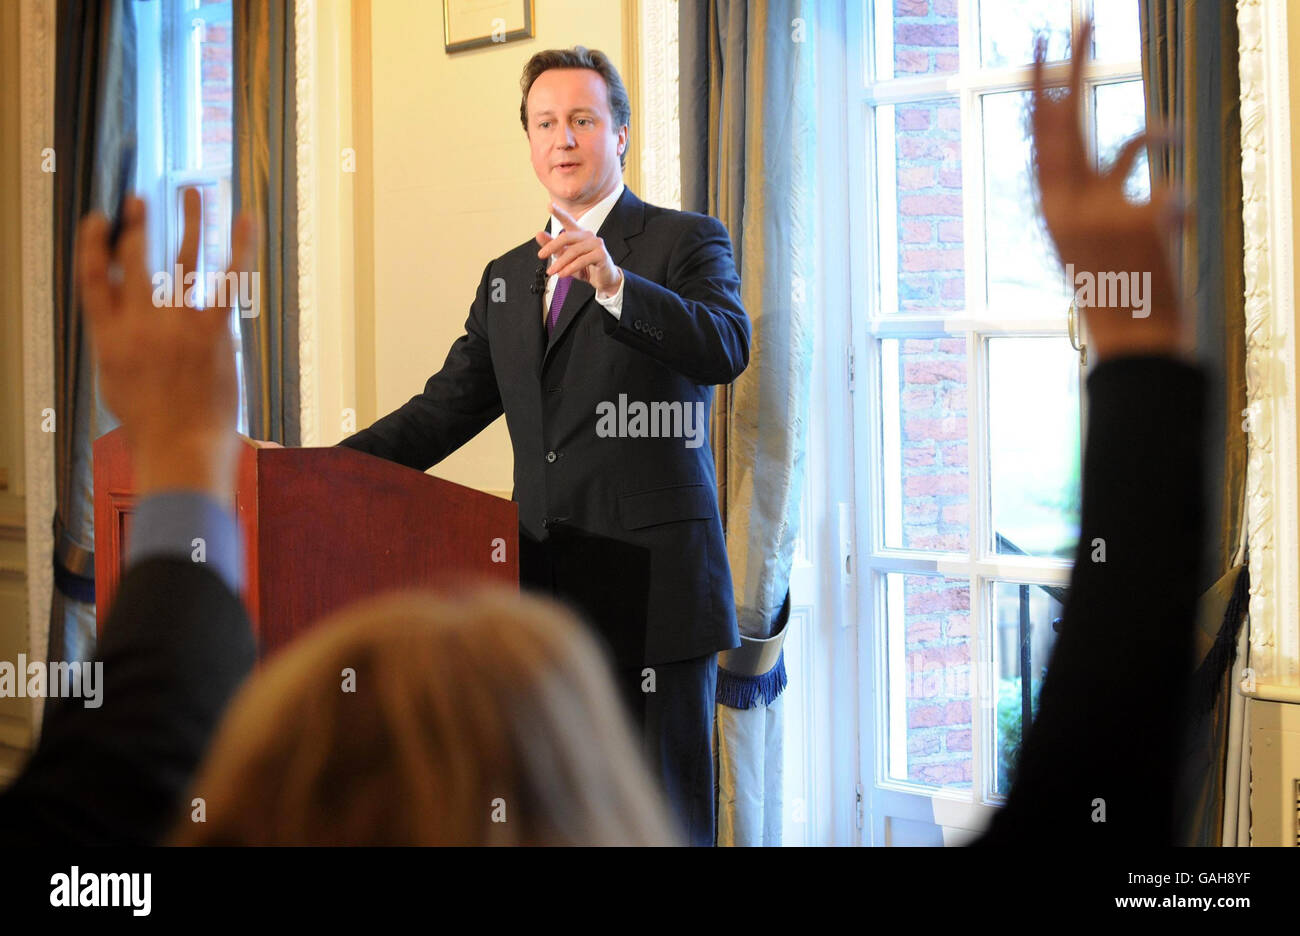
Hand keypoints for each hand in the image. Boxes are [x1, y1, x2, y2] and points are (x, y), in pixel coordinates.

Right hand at [77, 188, 256, 503]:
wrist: (181, 448)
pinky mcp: (212, 330)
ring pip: (181, 256)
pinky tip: (246, 217)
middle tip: (141, 200)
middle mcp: (138, 323)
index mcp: (108, 336)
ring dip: (188, 217)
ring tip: (190, 190)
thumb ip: (118, 343)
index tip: (100, 220)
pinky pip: (229, 277)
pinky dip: (240, 243)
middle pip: (135, 258)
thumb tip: (122, 317)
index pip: (92, 277)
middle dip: (137, 223)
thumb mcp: (116, 382)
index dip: (93, 244)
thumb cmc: (152, 425)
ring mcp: (176, 325)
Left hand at [535, 203, 622, 295]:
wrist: (602, 279)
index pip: (567, 220)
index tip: (549, 206)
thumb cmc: (585, 266)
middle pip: (566, 237)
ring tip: (551, 271)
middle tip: (541, 255)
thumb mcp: (565, 257)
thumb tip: (539, 234)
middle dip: (552, 246)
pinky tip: (563, 274)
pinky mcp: (601, 254)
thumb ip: (552, 246)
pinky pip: (582, 260)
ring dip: (560, 262)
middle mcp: (588, 235)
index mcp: (578, 233)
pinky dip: (570, 268)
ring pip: (573, 251)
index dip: (559, 212)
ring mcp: (596, 243)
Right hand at [1031, 20, 1188, 360]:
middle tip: (1076, 19)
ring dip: (1154, 130)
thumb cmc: (1113, 291)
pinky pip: (1170, 185)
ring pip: (1130, 141)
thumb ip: (1084, 193)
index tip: (1036, 47)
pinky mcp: (1142, 219)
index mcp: (1049, 208)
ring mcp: (1104, 210)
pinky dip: (1179, 201)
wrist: (1134, 343)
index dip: (1038, 88)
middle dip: (1073, 64)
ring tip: (1173, 130)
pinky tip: (1179, 223)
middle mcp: (1067, 204)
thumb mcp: (1083, 240)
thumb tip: (1102, 148)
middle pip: (1068, 119)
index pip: (1038, 135)